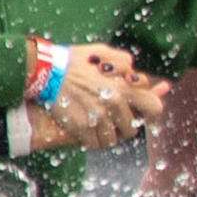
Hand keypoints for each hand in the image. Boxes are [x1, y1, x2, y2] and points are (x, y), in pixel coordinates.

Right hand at [42, 47, 161, 149]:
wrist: (42, 71)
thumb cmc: (72, 60)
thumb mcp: (102, 52)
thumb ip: (124, 62)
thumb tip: (133, 73)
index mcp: (124, 87)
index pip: (154, 108)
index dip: (147, 111)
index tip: (138, 111)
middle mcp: (114, 104)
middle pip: (132, 129)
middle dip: (123, 126)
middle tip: (113, 121)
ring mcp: (97, 118)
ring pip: (112, 140)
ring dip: (106, 136)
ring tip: (97, 127)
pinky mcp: (80, 127)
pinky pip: (93, 144)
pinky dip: (90, 141)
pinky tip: (84, 133)